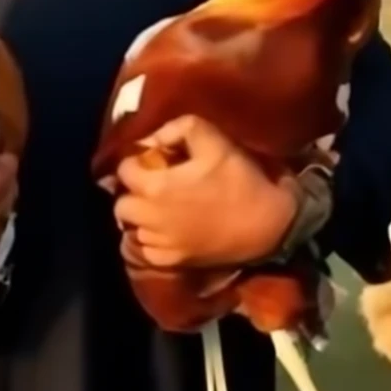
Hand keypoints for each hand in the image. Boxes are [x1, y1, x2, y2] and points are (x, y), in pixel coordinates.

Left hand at [113, 115, 297, 269]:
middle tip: (153, 184)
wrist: (268, 225)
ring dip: (140, 216)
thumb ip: (178, 129)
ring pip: (131, 228)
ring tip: (160, 207)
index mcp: (155, 187)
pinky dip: (151, 239)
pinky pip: (146, 250)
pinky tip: (168, 230)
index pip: (123, 171)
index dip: (136, 162)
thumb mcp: (214, 140)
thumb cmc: (239, 179)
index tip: (153, 161)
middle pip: (121, 203)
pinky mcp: (173, 261)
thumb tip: (153, 139)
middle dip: (132, 192)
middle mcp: (150, 218)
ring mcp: (161, 243)